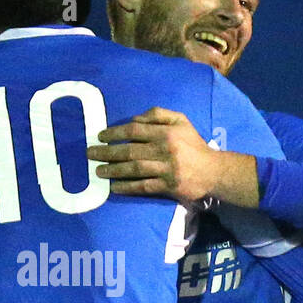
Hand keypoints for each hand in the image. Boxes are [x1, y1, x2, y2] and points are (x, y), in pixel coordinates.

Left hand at [88, 107, 224, 202]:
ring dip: (113, 170)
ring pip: (134, 169)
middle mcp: (165, 149)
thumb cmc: (193, 144)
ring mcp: (166, 169)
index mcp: (166, 132)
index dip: (115, 133)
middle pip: (130, 150)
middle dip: (107, 152)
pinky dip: (127, 187)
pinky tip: (114, 187)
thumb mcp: (181, 121)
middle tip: (90, 154)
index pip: (134, 130)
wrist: (213, 171)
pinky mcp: (168, 186)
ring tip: (97, 171)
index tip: (100, 136)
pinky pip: (143, 186)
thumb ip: (158, 115)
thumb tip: (134, 118)